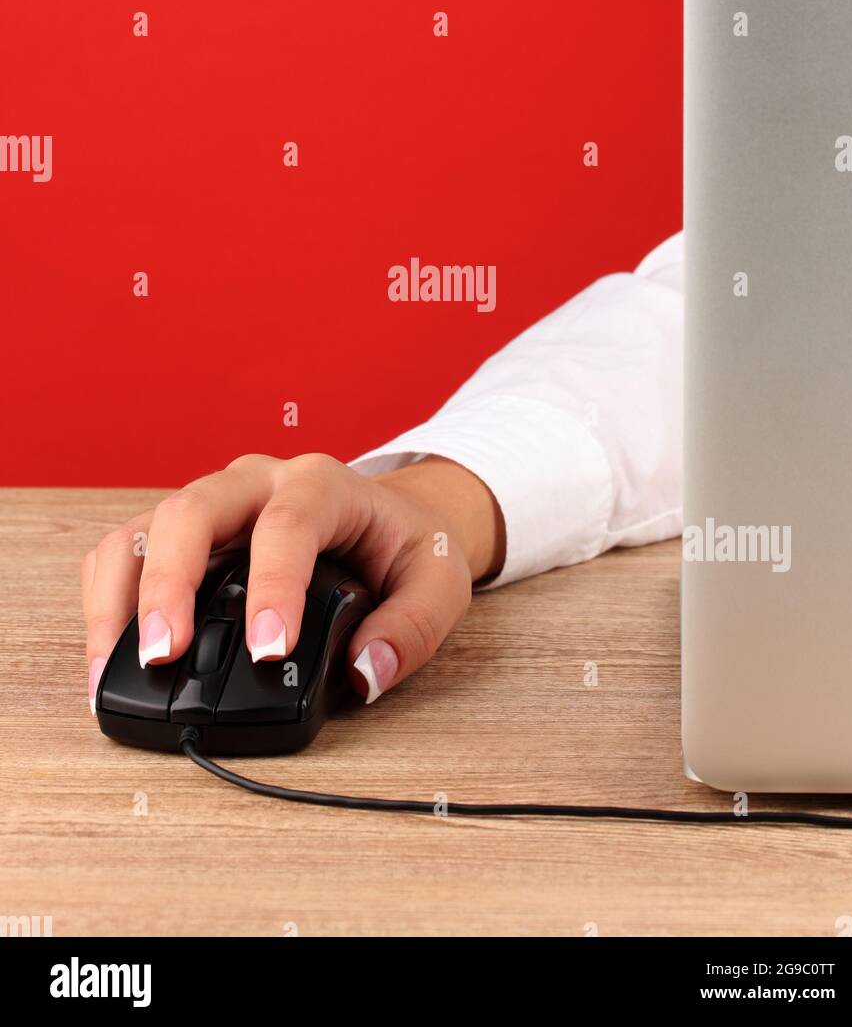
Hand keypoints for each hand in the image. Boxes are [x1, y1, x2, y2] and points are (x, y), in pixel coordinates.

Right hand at [82, 453, 504, 712]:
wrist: (391, 514)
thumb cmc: (405, 546)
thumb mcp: (439, 580)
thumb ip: (412, 629)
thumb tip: (366, 673)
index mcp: (323, 485)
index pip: (288, 524)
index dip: (273, 586)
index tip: (267, 650)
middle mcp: (256, 482)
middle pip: (192, 509)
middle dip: (171, 583)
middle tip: (166, 656)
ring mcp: (212, 503)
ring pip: (143, 527)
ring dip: (122, 596)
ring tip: (116, 670)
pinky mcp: (183, 534)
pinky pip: (128, 551)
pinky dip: (110, 601)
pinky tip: (110, 657)